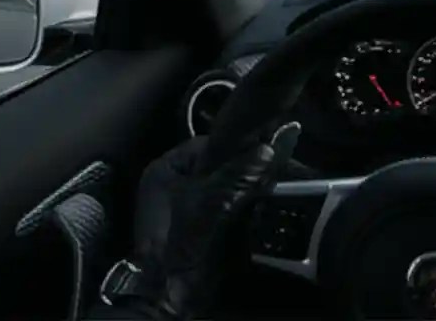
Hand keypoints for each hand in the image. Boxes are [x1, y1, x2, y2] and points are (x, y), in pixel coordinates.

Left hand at [126, 123, 300, 319]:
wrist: (171, 290)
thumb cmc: (181, 238)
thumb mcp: (211, 199)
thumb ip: (239, 172)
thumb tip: (270, 148)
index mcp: (165, 169)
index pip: (207, 144)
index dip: (235, 146)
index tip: (262, 152)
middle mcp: (172, 184)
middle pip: (216, 166)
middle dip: (242, 169)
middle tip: (270, 170)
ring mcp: (184, 208)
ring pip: (223, 187)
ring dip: (244, 189)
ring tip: (269, 187)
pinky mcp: (198, 227)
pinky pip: (224, 207)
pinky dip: (240, 207)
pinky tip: (259, 207)